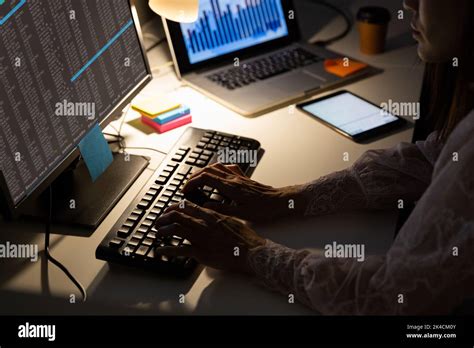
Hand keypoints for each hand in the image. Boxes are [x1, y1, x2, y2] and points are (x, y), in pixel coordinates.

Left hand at [154, 201, 264, 273]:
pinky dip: (167, 250)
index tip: (169, 209)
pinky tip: (160, 250)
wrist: (250, 251)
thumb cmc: (244, 237)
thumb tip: (210, 212)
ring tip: (158, 232)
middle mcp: (203, 224)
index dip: (175, 207)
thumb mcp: (231, 219)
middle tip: (160, 220)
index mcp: (211, 215)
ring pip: (175, 229)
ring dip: (163, 230)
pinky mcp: (200, 251)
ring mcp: (200, 237)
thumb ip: (218, 215)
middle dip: (165, 217)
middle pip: (178, 215)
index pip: (188, 206)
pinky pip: (178, 250)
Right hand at [183, 163, 305, 221]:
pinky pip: (228, 168)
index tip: (185, 190)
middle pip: (208, 170)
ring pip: (217, 166)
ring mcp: (239, 177)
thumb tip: (205, 207)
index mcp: (230, 187)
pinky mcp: (244, 178)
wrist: (280, 201)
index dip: (192, 182)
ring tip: (197, 179)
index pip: (205, 178)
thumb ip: (221, 210)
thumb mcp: (241, 214)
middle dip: (194, 176)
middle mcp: (233, 179)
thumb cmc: (264, 209)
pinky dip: (218, 169)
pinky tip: (217, 174)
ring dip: (204, 171)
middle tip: (187, 186)